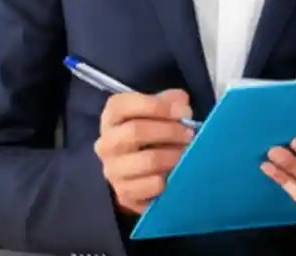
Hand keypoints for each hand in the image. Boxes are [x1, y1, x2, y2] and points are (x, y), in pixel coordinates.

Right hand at [93, 89, 193, 214]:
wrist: (138, 171)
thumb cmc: (152, 132)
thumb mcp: (158, 110)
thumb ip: (171, 102)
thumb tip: (183, 109)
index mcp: (111, 116)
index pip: (125, 105)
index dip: (158, 106)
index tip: (184, 112)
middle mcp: (106, 143)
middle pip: (135, 131)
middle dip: (169, 131)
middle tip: (189, 134)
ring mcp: (113, 170)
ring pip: (147, 161)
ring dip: (174, 155)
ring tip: (188, 153)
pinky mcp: (125, 194)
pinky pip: (153, 185)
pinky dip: (171, 178)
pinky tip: (179, 172)